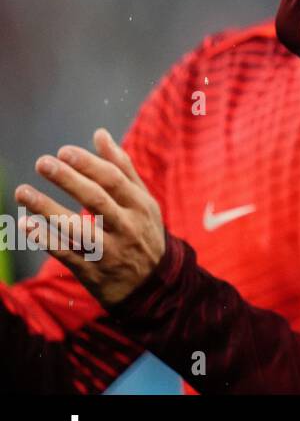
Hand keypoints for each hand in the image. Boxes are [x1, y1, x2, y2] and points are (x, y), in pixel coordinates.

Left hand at [15, 129, 164, 305]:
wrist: (155, 285)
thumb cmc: (144, 233)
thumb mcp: (143, 201)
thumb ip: (122, 168)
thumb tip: (100, 134)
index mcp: (140, 206)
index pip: (113, 180)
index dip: (88, 164)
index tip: (64, 151)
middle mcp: (126, 227)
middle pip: (96, 200)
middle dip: (68, 179)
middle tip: (42, 162)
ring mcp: (110, 251)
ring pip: (77, 228)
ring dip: (47, 209)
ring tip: (22, 192)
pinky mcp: (93, 272)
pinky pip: (66, 254)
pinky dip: (45, 239)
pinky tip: (26, 225)